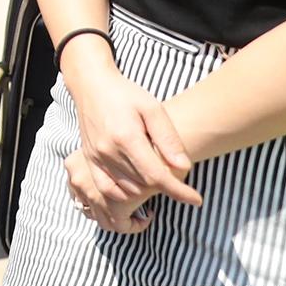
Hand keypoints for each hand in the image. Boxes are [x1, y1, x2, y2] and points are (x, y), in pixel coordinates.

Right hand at [62, 60, 200, 231]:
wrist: (92, 85)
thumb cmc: (126, 94)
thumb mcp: (153, 108)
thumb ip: (168, 138)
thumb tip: (184, 167)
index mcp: (126, 137)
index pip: (157, 175)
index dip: (179, 191)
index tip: (196, 200)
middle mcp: (108, 151)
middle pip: (144, 184)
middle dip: (165, 186)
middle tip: (178, 177)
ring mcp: (96, 157)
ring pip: (127, 190)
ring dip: (147, 191)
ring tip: (160, 180)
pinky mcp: (90, 159)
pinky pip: (107, 189)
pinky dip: (124, 194)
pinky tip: (136, 187)